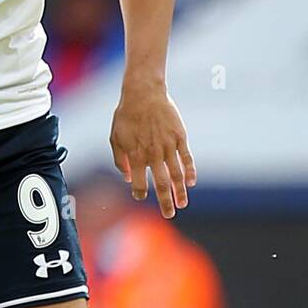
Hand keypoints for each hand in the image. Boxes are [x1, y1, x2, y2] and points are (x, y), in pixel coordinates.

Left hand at [109, 84, 195, 218]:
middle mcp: (153, 154)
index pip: (139, 183)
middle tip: (169, 214)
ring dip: (180, 191)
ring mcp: (168, 146)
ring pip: (177, 174)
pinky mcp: (179, 137)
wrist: (143, 93)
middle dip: (165, 202)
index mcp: (135, 156)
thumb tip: (127, 177)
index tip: (142, 197)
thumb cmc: (126, 116)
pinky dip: (190, 171)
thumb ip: (120, 160)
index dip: (140, 193)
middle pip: (161, 184)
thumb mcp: (115, 138)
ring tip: (182, 204)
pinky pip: (186, 158)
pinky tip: (191, 182)